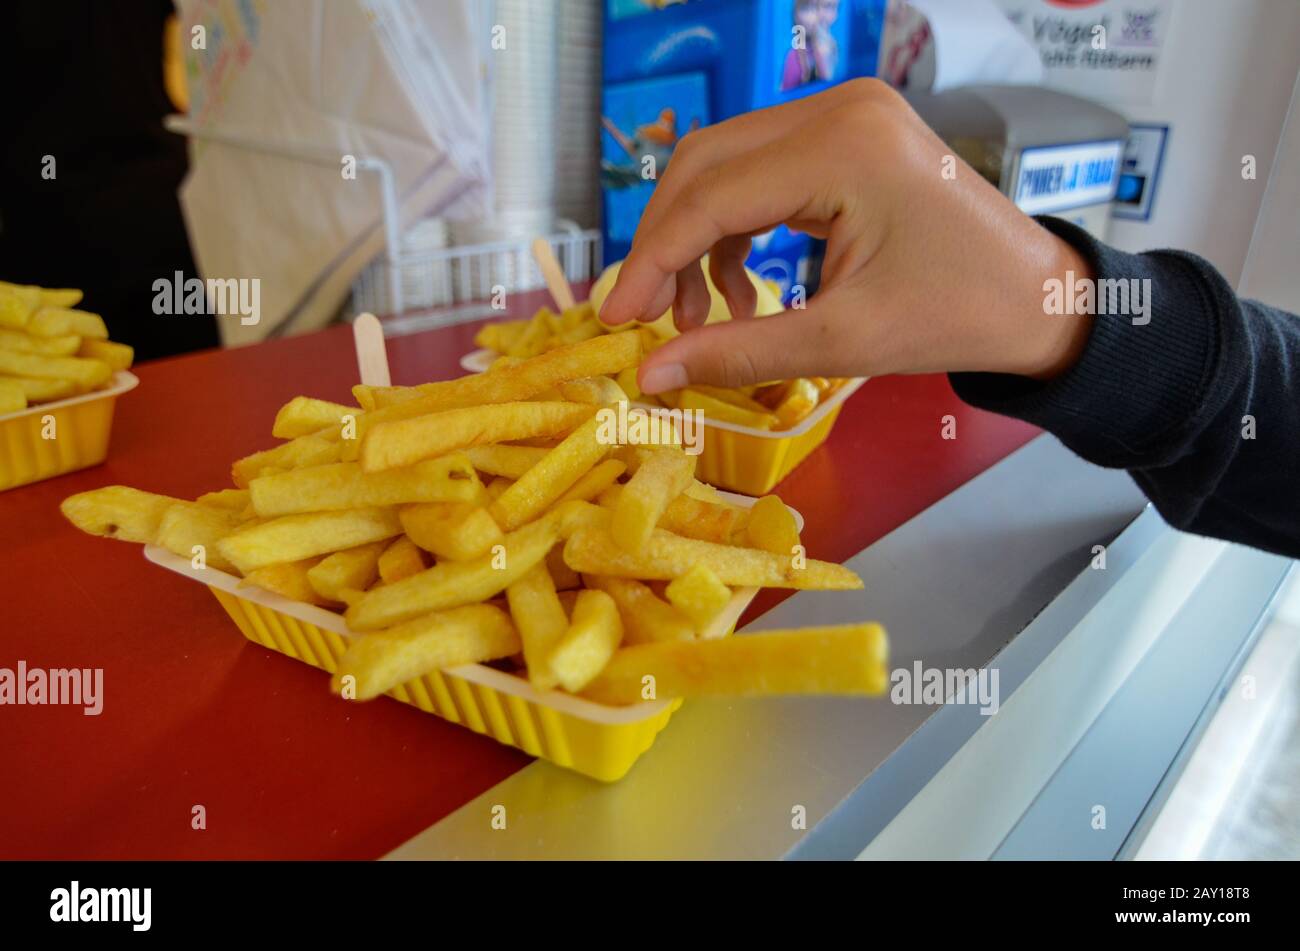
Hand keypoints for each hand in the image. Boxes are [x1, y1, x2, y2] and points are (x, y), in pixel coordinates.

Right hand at [598, 79, 1093, 393]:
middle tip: (643, 317)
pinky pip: (761, 176)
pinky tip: (738, 295)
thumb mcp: (843, 343)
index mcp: (841, 146)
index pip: (710, 196)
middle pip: (706, 165)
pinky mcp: (846, 136)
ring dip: (696, 241)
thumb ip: (737, 354)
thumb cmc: (956, 316)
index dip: (651, 261)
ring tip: (696, 319)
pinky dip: (734, 233)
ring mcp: (842, 115)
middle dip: (664, 244)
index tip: (615, 320)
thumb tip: (649, 375)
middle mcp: (836, 109)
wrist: (1038, 298)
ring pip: (726, 168)